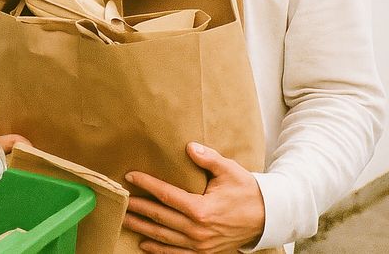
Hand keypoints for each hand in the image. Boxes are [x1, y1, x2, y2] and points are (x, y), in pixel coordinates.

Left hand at [123, 142, 265, 253]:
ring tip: (125, 219)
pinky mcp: (204, 253)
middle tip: (120, 199)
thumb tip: (189, 146)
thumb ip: (208, 158)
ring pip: (163, 237)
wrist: (268, 218)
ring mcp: (200, 245)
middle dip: (138, 207)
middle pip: (160, 217)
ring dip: (142, 228)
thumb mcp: (230, 170)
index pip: (166, 195)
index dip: (146, 184)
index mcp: (201, 209)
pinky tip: (144, 245)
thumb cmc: (247, 191)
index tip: (130, 176)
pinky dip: (158, 251)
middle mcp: (197, 230)